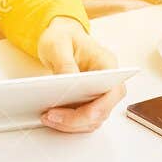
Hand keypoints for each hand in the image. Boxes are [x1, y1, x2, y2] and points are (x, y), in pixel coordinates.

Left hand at [35, 16, 125, 132]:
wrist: (60, 37)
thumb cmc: (63, 37)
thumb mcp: (58, 44)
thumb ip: (65, 63)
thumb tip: (69, 83)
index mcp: (108, 65)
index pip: (114, 92)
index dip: (100, 107)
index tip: (82, 113)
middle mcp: (108, 82)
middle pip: (102, 111)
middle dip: (77, 119)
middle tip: (50, 116)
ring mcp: (99, 94)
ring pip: (92, 120)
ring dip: (71, 124)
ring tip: (47, 117)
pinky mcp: (88, 102)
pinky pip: (83, 120)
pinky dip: (68, 123)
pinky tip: (51, 117)